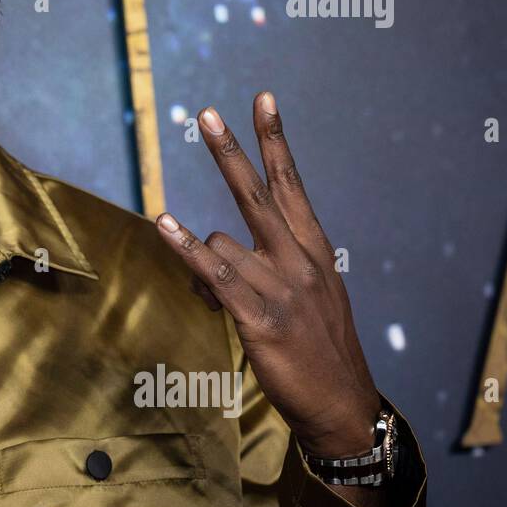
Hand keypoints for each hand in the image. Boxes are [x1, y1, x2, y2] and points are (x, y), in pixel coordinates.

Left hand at [154, 92, 379, 457]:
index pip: (292, 184)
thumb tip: (208, 268)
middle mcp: (300, 261)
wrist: (343, 407)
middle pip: (259, 194)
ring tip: (221, 302)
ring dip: (205, 269)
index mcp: (315, 251)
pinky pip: (215, 272)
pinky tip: (164, 222)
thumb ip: (259, 274)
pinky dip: (185, 246)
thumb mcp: (300, 301)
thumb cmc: (317, 352)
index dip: (274, 141)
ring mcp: (282, 288)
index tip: (263, 98)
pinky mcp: (261, 317)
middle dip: (231, 152)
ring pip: (223, 245)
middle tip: (205, 114)